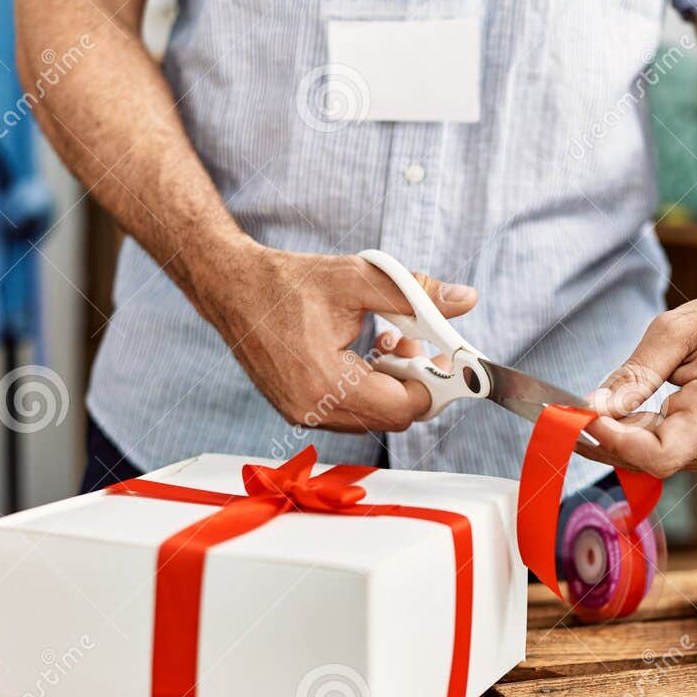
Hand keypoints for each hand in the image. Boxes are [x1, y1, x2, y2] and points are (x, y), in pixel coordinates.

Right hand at [197, 244, 476, 431]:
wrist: (231, 288)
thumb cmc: (287, 283)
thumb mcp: (358, 278)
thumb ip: (415, 294)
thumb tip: (464, 300)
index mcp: (325, 382)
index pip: (401, 407)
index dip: (430, 382)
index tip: (441, 354)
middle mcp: (312, 409)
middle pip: (391, 418)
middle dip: (412, 381)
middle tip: (412, 341)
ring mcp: (302, 414)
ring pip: (373, 418)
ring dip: (390, 384)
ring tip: (384, 341)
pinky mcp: (298, 410)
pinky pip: (350, 413)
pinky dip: (367, 388)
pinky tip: (362, 353)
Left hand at [578, 281, 696, 476]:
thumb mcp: (673, 333)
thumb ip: (632, 376)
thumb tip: (592, 408)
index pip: (657, 455)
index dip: (614, 441)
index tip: (581, 416)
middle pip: (648, 461)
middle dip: (604, 440)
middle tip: (566, 413)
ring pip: (651, 460)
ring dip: (616, 438)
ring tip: (587, 409)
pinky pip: (663, 450)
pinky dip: (634, 435)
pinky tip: (616, 413)